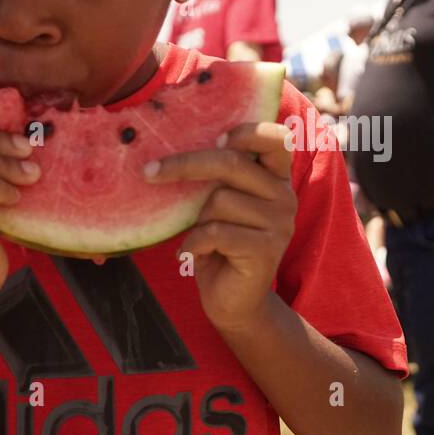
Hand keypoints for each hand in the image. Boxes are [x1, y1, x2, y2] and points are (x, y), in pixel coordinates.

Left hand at [146, 122, 296, 334]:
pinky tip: (191, 255)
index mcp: (275, 178)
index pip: (276, 138)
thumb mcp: (219, 205)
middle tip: (149, 172)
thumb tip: (173, 147)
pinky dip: (194, 243)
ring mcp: (279, 223)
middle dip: (185, 165)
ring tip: (198, 239)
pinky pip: (216, 232)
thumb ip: (218, 178)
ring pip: (220, 201)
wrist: (233, 302)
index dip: (246, 132)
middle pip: (232, 163)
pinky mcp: (266, 250)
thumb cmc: (218, 246)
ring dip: (197, 221)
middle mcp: (284, 196)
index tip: (215, 140)